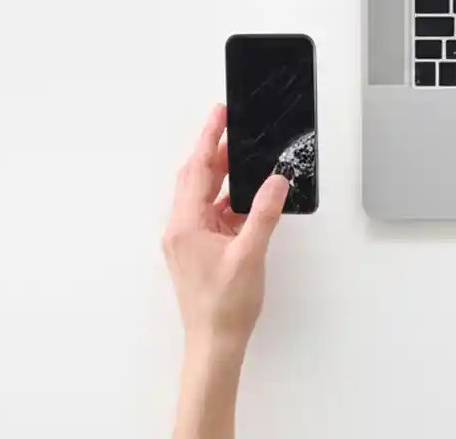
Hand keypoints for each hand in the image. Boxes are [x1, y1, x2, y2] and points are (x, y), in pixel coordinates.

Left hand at [163, 104, 288, 352]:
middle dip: (215, 152)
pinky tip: (247, 201)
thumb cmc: (225, 305)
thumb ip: (263, 213)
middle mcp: (180, 229)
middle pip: (196, 178)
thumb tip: (275, 181)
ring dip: (223, 177)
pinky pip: (212, 215)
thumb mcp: (250, 253)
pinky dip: (228, 202)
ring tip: (245, 160)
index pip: (196, 170)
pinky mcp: (198, 251)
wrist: (215, 342)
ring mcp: (188, 240)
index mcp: (184, 225)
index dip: (208, 138)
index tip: (219, 114)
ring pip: (204, 196)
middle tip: (232, 127)